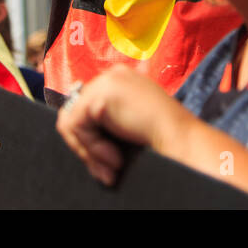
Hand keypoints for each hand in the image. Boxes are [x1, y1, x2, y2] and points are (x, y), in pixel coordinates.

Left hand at [55, 66, 190, 185]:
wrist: (178, 136)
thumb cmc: (160, 133)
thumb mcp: (128, 120)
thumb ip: (106, 118)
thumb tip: (69, 122)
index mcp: (118, 78)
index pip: (86, 106)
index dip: (91, 138)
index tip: (108, 163)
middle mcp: (109, 75)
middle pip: (76, 113)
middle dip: (88, 147)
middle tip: (105, 172)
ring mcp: (103, 83)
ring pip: (73, 122)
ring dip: (90, 151)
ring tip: (110, 168)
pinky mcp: (98, 97)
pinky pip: (78, 127)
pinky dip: (92, 148)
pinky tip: (115, 159)